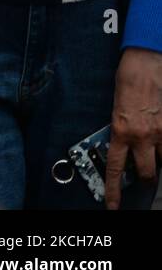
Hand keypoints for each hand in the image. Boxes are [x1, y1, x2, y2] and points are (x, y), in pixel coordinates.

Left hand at [104, 47, 161, 208]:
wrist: (144, 64)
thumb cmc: (127, 82)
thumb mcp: (116, 109)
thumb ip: (121, 130)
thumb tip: (126, 147)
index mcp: (120, 131)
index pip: (116, 169)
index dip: (113, 191)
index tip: (112, 205)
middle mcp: (142, 136)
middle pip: (147, 173)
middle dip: (146, 178)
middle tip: (144, 175)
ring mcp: (161, 132)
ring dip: (159, 160)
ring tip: (154, 150)